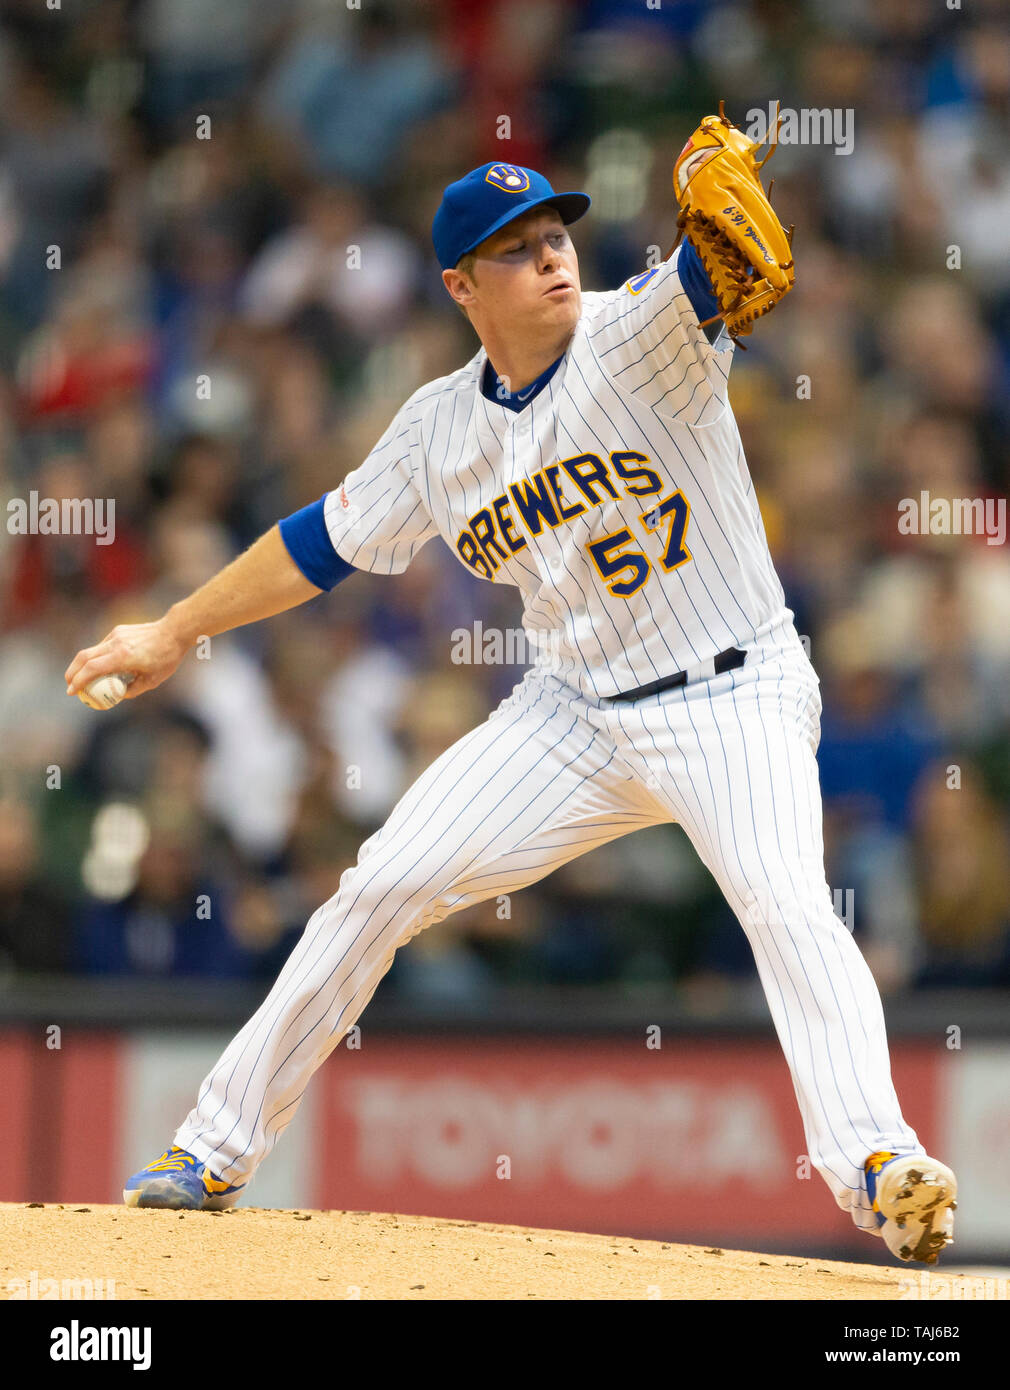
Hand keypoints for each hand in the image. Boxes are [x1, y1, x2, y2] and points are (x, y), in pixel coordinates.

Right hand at [65, 618, 189, 701]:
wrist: (174, 631)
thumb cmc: (166, 657)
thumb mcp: (152, 681)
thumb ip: (132, 690)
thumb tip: (117, 696)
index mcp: (122, 657)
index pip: (91, 669)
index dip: (78, 681)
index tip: (71, 691)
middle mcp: (115, 644)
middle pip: (84, 657)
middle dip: (72, 672)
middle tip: (69, 685)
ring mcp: (115, 635)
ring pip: (91, 650)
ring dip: (83, 664)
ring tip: (82, 677)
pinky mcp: (118, 630)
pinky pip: (102, 645)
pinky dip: (96, 656)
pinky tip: (101, 665)